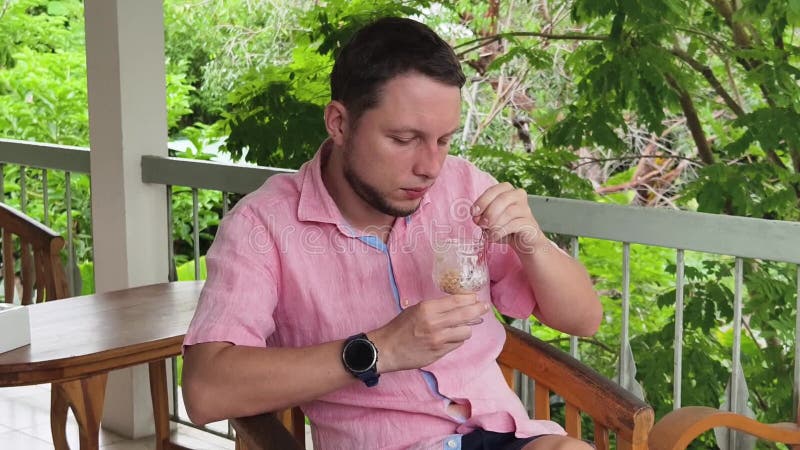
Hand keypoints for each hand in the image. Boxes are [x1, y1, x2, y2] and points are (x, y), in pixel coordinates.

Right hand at [369, 294, 487, 372]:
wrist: (387, 349)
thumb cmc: (400, 327)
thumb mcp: (416, 310)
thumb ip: (436, 308)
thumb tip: (459, 306)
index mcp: (427, 309)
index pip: (456, 301)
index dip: (470, 299)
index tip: (476, 298)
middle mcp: (435, 323)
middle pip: (466, 315)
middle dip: (478, 309)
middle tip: (484, 307)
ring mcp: (438, 340)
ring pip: (466, 332)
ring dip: (465, 328)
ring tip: (460, 326)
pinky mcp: (439, 353)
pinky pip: (457, 344)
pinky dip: (457, 339)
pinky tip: (450, 337)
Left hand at [471, 182, 542, 253]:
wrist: (523, 240)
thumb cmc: (506, 226)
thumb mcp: (490, 219)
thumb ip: (482, 216)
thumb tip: (476, 217)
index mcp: (507, 190)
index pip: (494, 190)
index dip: (482, 201)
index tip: (474, 212)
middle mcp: (518, 196)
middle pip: (502, 198)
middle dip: (489, 212)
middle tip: (481, 224)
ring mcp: (525, 209)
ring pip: (509, 212)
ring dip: (494, 224)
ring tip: (488, 233)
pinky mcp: (529, 223)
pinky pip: (514, 225)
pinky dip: (500, 232)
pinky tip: (494, 237)